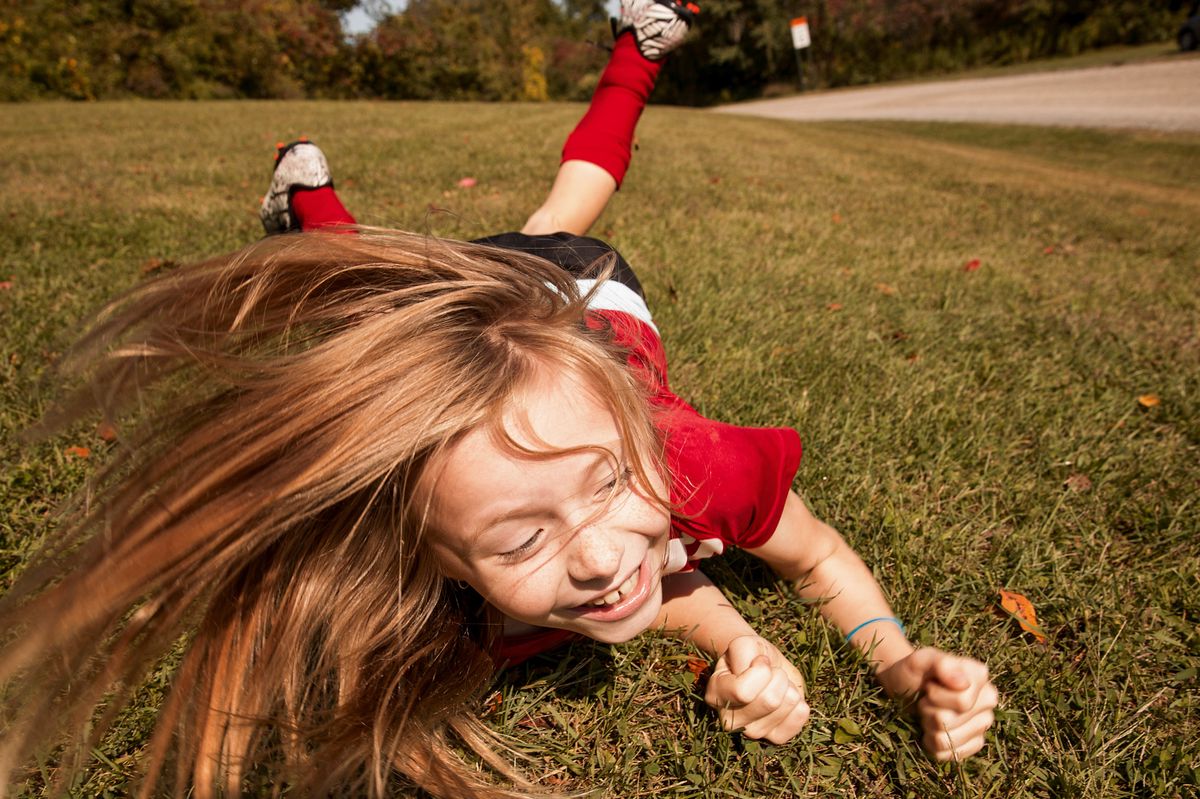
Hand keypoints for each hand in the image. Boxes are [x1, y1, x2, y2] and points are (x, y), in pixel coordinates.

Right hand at [704, 634, 809, 743]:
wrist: (765, 667)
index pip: (743, 692)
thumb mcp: (743, 644)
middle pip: (769, 700)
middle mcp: (730, 720)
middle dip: (777, 676)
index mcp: (715, 695)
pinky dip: (799, 701)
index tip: (759, 661)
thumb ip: (743, 651)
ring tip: (776, 684)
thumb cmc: (750, 655)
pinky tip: (785, 698)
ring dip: (787, 686)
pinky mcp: (775, 738)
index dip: (760, 670)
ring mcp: (753, 732)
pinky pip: (800, 716)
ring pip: (787, 705)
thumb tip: (761, 671)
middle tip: (771, 672)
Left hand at [877, 647, 998, 761]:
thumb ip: (941, 663)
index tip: (929, 686)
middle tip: (926, 700)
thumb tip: (963, 682)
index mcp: (980, 676)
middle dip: (929, 712)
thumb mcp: (921, 659)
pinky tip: (932, 729)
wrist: (905, 687)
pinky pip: (951, 755)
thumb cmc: (914, 671)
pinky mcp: (975, 743)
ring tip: (928, 713)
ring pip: (948, 741)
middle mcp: (988, 700)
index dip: (936, 696)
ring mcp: (983, 724)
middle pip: (951, 722)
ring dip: (929, 728)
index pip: (962, 702)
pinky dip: (934, 744)